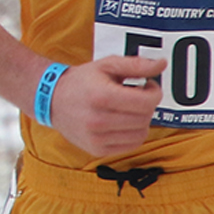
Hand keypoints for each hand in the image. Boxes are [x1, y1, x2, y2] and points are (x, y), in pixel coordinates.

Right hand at [45, 54, 165, 157]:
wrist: (51, 99)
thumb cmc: (82, 81)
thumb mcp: (107, 65)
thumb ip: (136, 65)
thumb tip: (162, 64)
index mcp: (101, 96)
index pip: (146, 102)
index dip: (153, 92)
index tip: (146, 86)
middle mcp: (98, 120)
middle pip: (145, 118)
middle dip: (146, 105)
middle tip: (134, 96)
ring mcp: (96, 137)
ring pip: (141, 134)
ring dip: (140, 121)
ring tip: (127, 110)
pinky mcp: (97, 149)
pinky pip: (130, 145)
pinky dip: (131, 134)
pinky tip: (121, 122)